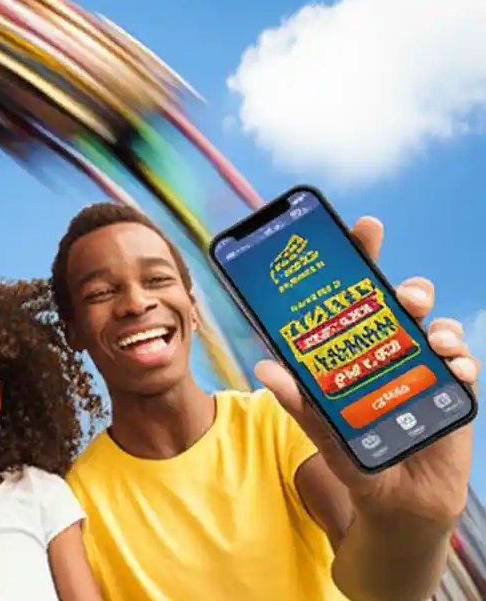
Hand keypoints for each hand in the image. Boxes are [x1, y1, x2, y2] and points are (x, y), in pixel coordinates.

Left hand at [256, 216, 477, 526]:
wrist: (396, 502)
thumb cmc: (356, 456)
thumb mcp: (321, 428)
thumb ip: (297, 401)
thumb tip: (266, 367)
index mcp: (356, 346)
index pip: (358, 293)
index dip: (363, 256)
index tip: (365, 227)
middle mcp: (393, 348)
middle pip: (403, 302)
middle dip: (407, 288)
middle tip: (403, 296)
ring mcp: (426, 367)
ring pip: (439, 326)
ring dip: (438, 324)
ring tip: (431, 336)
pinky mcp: (454, 392)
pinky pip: (464, 365)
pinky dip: (461, 360)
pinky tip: (453, 367)